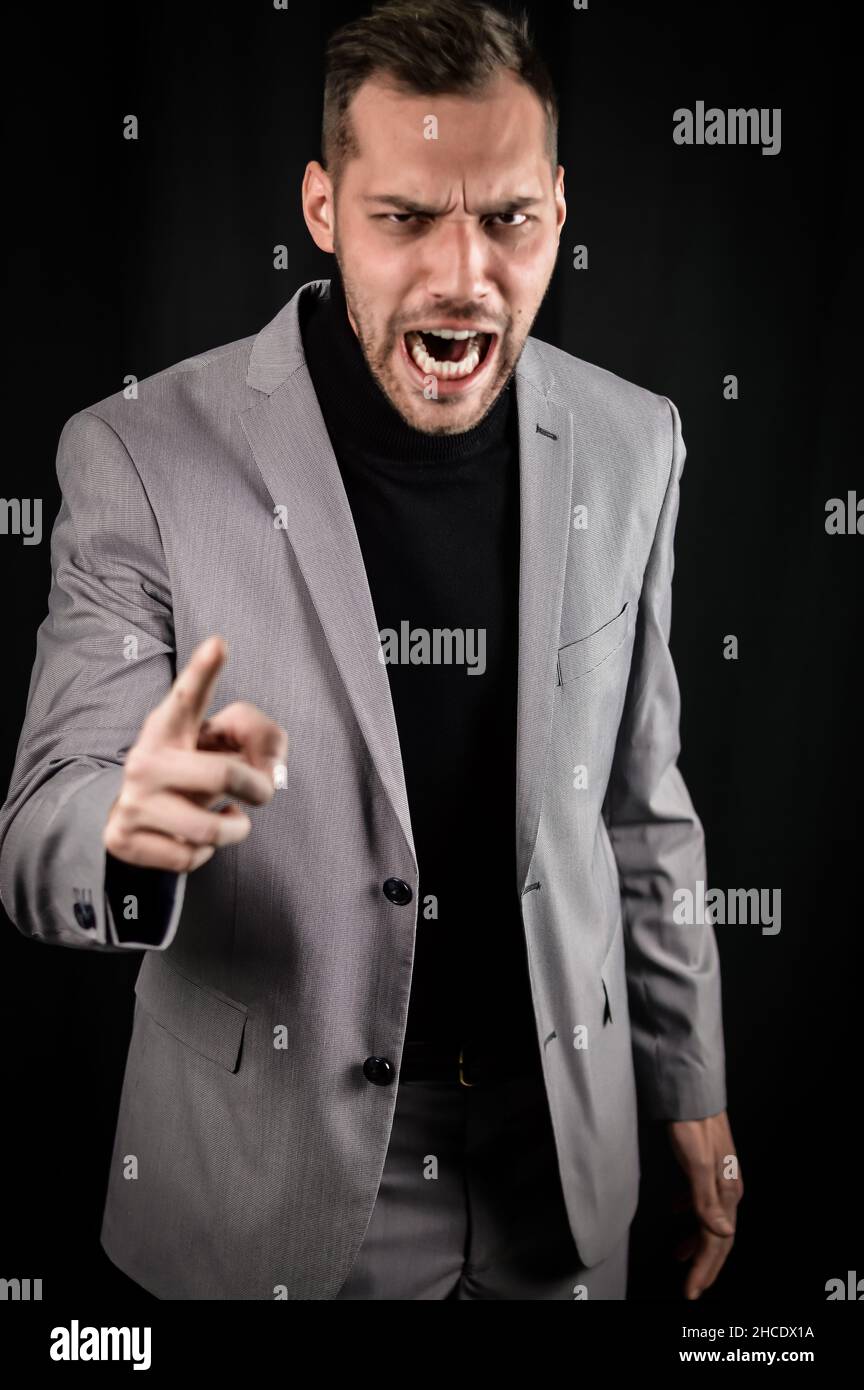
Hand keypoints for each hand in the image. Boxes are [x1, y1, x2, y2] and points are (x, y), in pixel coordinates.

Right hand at [103, 635, 288, 871]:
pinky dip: (203, 854)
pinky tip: (190, 838)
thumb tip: (273, 766)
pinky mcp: (125, 837)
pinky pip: (190, 857)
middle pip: (224, 776)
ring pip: (210, 828)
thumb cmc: (191, 774)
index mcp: (169, 726)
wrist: (136, 818)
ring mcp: (133, 800)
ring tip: (230, 819)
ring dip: (235, 829)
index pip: (188, 696)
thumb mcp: (221, 748)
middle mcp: (146, 759)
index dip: (204, 671)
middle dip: (258, 789)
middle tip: (261, 792)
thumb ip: (262, 739)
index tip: (219, 644)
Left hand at [667, 1109, 742, 1298]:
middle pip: (718, 1237)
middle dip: (705, 1265)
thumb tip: (721, 1233)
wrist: (691, 1092)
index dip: (704, 1269)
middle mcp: (726, 1188)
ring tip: (679, 1256)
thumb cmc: (692, 1125)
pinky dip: (689, 1213)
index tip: (691, 1292)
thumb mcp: (696, 1164)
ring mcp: (718, 1178)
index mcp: (726, 1192)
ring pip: (709, 1220)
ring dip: (696, 1242)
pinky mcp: (707, 1167)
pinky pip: (701, 1200)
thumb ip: (705, 1200)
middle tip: (692, 1288)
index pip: (717, 1242)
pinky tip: (676, 1211)